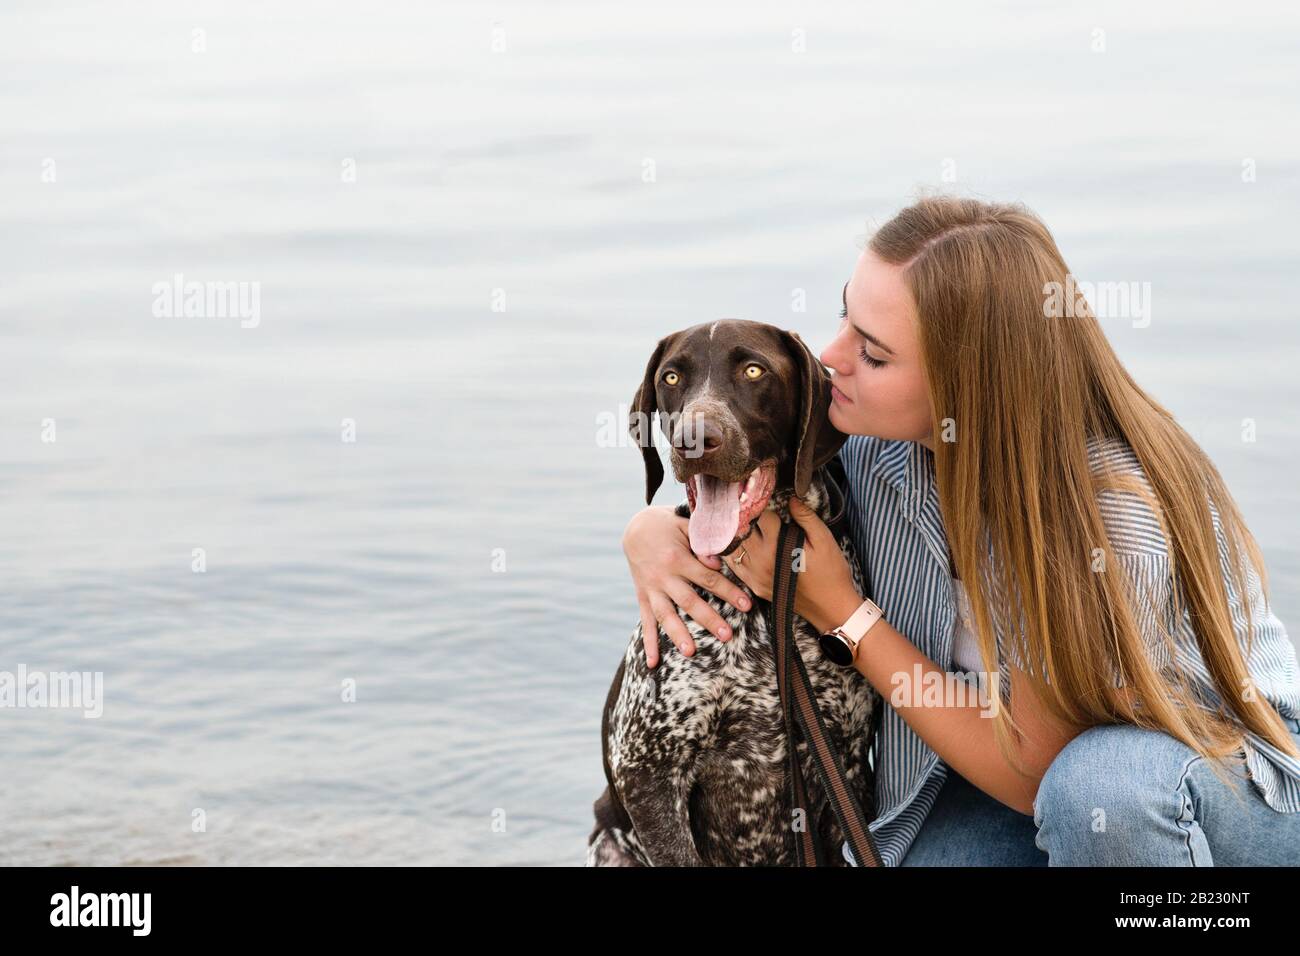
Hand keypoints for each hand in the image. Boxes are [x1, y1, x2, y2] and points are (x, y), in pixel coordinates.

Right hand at [622, 506, 753, 667]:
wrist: (636, 528)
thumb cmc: (669, 526)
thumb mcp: (685, 525)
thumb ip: (702, 543)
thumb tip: (717, 562)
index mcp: (678, 558)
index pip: (708, 578)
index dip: (728, 591)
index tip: (747, 605)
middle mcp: (663, 577)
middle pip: (689, 601)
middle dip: (708, 619)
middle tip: (727, 635)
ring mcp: (652, 589)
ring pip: (666, 615)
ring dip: (678, 634)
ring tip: (690, 652)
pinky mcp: (643, 597)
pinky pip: (646, 622)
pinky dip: (648, 643)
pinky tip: (652, 663)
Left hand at [723, 497, 862, 633]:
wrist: (831, 608)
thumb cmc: (831, 573)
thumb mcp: (824, 540)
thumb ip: (806, 517)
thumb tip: (792, 498)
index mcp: (777, 546)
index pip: (759, 516)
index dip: (762, 503)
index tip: (764, 497)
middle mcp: (761, 560)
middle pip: (742, 529)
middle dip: (746, 516)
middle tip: (748, 504)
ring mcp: (755, 575)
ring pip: (732, 547)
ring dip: (736, 533)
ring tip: (740, 521)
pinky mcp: (755, 586)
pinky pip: (733, 566)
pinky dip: (732, 552)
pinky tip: (737, 542)